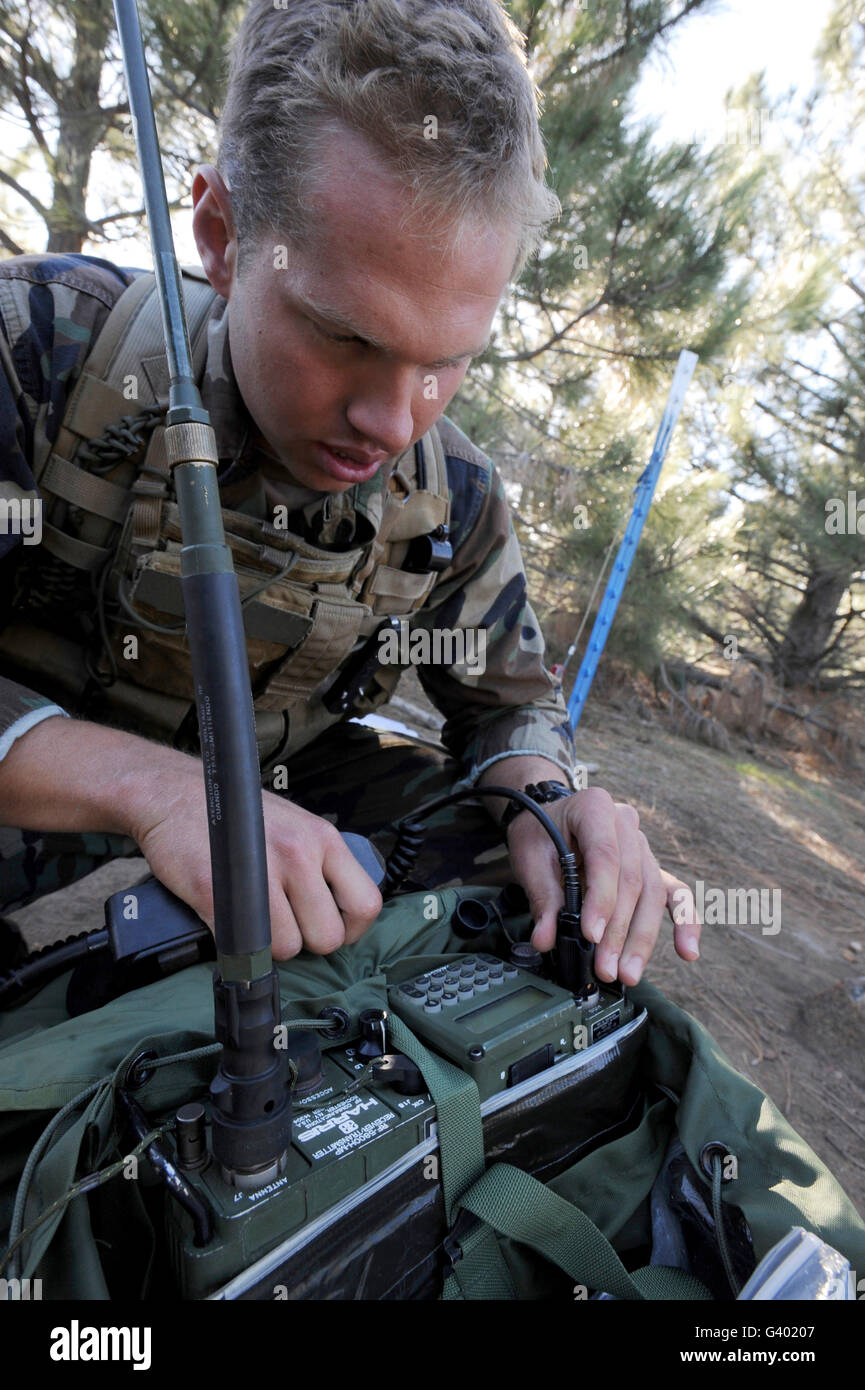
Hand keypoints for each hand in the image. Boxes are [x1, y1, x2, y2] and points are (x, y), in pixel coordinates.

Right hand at [130, 767, 381, 960]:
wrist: (173, 794)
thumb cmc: (235, 813)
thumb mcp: (294, 825)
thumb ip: (319, 862)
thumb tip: (336, 909)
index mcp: (322, 838)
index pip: (366, 903)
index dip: (351, 929)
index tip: (331, 929)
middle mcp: (298, 853)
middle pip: (327, 936)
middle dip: (307, 942)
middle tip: (286, 927)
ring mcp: (259, 873)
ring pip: (288, 948)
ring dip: (271, 946)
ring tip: (254, 921)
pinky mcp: (217, 892)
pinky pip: (244, 945)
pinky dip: (238, 946)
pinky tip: (229, 922)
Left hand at [504, 787, 700, 984]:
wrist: (548, 819)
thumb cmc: (539, 833)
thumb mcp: (529, 857)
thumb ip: (542, 897)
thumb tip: (546, 939)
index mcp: (595, 808)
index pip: (605, 857)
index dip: (601, 899)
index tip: (590, 934)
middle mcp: (626, 823)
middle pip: (633, 881)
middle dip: (620, 930)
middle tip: (606, 968)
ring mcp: (642, 846)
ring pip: (652, 894)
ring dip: (641, 939)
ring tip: (628, 973)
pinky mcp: (651, 868)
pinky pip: (674, 894)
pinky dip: (685, 922)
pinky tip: (688, 952)